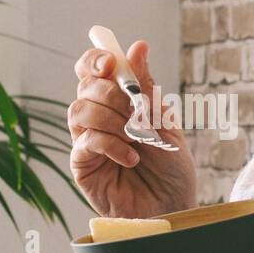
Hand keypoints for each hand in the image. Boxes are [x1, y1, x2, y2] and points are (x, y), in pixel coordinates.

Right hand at [68, 39, 196, 217]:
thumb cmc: (171, 168)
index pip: (92, 69)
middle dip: (113, 95)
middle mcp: (97, 118)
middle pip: (85, 87)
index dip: (96, 60)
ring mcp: (86, 141)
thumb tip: (138, 46)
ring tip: (137, 138)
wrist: (174, 206)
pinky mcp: (82, 166)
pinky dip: (111, 144)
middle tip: (137, 113)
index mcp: (116, 102)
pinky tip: (131, 157)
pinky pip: (85, 141)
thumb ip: (147, 88)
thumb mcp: (165, 122)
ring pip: (79, 111)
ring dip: (112, 120)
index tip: (112, 64)